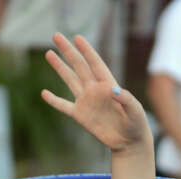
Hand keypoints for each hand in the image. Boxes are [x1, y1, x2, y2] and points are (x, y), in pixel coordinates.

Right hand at [41, 33, 149, 152]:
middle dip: (68, 51)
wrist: (129, 142)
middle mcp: (95, 90)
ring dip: (60, 67)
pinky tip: (44, 93)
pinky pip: (64, 106)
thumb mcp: (135, 110)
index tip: (77, 38)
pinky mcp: (80, 115)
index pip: (95, 63)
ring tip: (49, 53)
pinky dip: (54, 101)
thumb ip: (126, 99)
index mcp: (108, 84)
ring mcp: (86, 101)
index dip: (87, 50)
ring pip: (70, 80)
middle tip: (56, 35)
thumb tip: (113, 90)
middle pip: (79, 66)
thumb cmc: (136, 123)